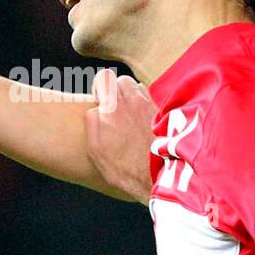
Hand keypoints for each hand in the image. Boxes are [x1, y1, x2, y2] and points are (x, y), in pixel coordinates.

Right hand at [85, 68, 155, 202]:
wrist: (157, 177)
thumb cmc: (124, 168)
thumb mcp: (96, 150)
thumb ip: (91, 123)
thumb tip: (95, 109)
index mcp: (112, 107)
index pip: (104, 76)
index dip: (98, 86)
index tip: (99, 100)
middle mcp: (132, 101)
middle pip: (122, 80)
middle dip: (115, 90)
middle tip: (113, 108)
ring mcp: (150, 106)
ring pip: (138, 87)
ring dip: (131, 96)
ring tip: (128, 115)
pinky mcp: (162, 114)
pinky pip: (151, 99)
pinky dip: (144, 105)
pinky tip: (142, 123)